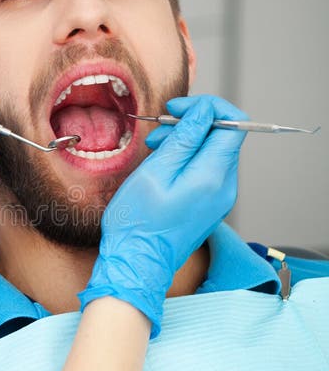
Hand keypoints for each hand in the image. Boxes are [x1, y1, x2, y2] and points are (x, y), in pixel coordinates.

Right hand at [78, 95, 247, 335]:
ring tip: (156, 148)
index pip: (234, 123)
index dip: (207, 107)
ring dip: (187, 141)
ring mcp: (220, 198)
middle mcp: (225, 187)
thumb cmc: (138, 222)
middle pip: (223, 136)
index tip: (178, 108)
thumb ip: (184, 139)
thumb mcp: (155, 172)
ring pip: (213, 152)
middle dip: (193, 124)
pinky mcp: (211, 204)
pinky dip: (188, 159)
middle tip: (158, 130)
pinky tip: (163, 165)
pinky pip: (207, 170)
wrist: (137, 263)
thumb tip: (204, 112)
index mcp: (213, 176)